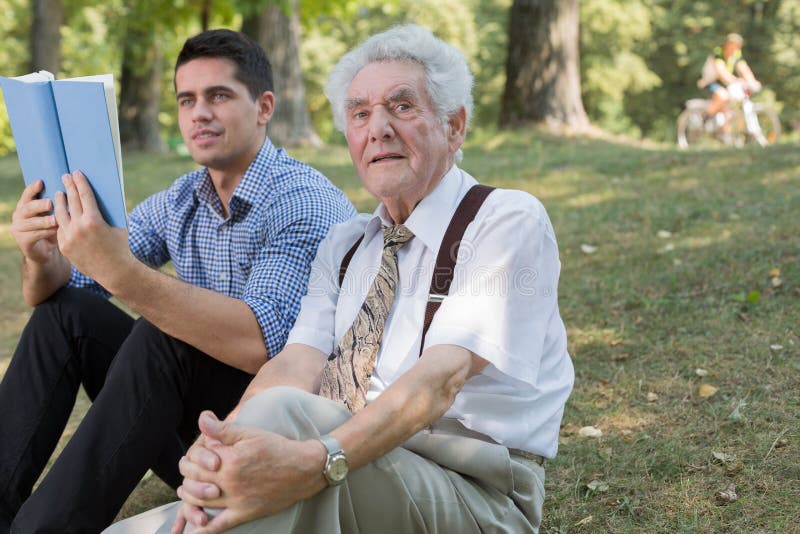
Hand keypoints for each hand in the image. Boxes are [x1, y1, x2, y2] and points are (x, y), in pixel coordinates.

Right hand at [10, 180, 58, 263]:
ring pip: (31, 222)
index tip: (41, 182)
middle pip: (27, 207)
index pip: (27, 194)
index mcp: (25, 204)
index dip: (33, 188)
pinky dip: (46, 232)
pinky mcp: (22, 241)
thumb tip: (69, 188)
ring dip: (44, 221)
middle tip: (50, 203)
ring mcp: (18, 228)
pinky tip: (56, 231)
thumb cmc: (52, 227)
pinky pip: (34, 235)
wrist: (47, 250)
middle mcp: (19, 214)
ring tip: (56, 220)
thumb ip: (55, 203)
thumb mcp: (53, 214)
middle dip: (39, 205)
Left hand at [54, 171, 132, 286]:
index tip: (76, 173)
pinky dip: (61, 220)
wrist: (114, 271)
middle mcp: (79, 227)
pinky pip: (60, 229)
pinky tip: (60, 215)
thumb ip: (108, 212)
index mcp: (94, 220)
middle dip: (68, 186)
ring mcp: (69, 237)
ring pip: (60, 214)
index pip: (84, 195)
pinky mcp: (64, 247)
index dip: (80, 182)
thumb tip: (102, 197)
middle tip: (65, 176)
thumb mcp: (118, 225)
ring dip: (60, 202)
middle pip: (71, 201)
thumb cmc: (121, 246)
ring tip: (59, 193)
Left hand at [173, 411, 326, 533]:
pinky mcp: (245, 513)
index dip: (191, 456)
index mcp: (229, 460)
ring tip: (187, 490)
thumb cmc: (278, 448)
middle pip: (195, 480)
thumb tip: (202, 419)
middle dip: (187, 473)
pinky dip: (204, 529)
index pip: (196, 459)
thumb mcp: (251, 433)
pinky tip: (194, 529)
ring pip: (201, 501)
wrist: (304, 469)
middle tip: (188, 470)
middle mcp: (230, 482)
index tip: (194, 454)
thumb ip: (223, 429)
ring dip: (189, 496)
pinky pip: (220, 525)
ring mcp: (237, 500)